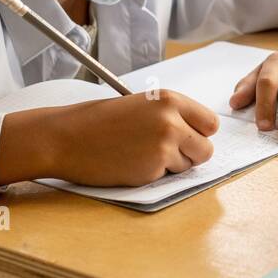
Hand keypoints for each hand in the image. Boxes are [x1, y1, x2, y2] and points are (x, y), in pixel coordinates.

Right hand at [0, 90, 218, 186]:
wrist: (67, 138)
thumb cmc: (99, 121)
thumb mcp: (141, 105)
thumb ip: (171, 116)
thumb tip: (199, 134)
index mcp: (170, 99)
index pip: (211, 123)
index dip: (199, 133)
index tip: (186, 136)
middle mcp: (172, 121)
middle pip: (206, 149)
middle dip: (190, 154)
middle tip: (164, 151)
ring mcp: (164, 147)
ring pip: (188, 166)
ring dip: (170, 166)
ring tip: (140, 153)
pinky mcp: (152, 170)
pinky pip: (167, 178)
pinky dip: (153, 175)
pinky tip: (130, 163)